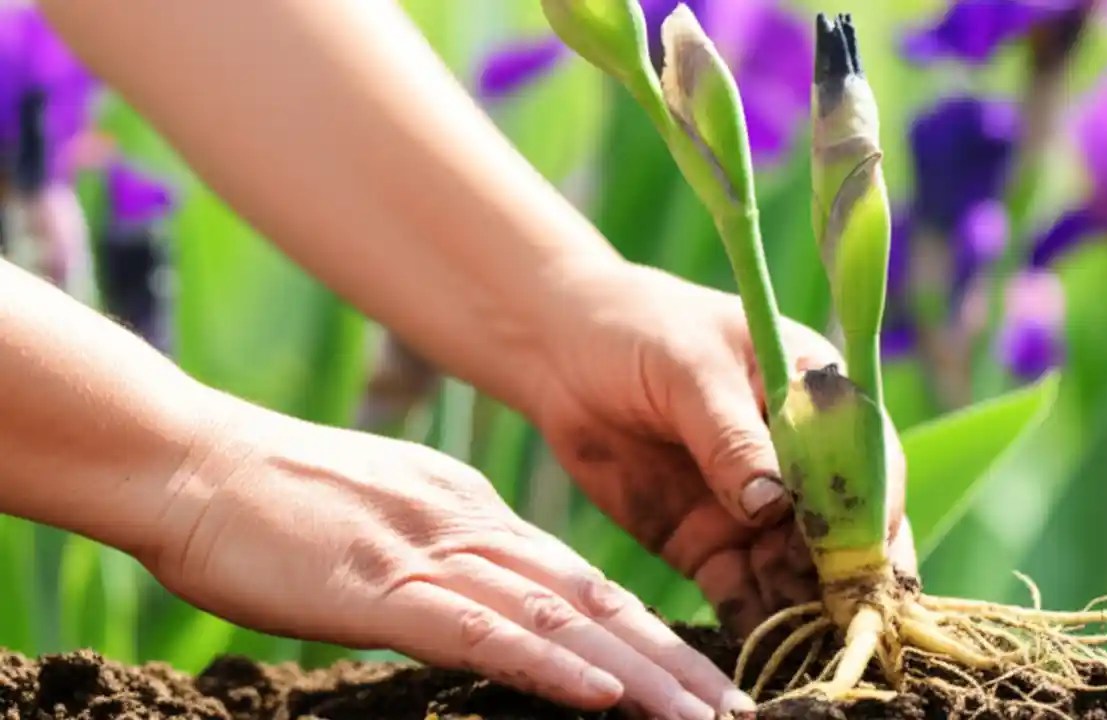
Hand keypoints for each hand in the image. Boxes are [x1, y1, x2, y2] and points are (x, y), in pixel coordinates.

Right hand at [137, 392, 754, 719]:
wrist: (194, 463)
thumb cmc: (276, 503)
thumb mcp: (385, 523)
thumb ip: (445, 559)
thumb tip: (488, 600)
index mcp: (474, 515)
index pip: (582, 584)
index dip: (650, 636)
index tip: (704, 680)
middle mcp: (473, 528)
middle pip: (595, 601)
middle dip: (675, 662)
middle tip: (742, 709)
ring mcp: (432, 555)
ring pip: (560, 618)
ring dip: (641, 674)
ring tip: (706, 717)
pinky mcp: (382, 588)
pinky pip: (482, 631)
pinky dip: (551, 664)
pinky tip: (604, 694)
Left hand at [527, 263, 914, 635]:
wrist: (561, 353)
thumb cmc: (639, 330)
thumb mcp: (690, 369)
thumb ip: (732, 436)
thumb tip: (774, 505)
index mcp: (817, 400)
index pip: (867, 462)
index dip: (873, 513)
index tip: (864, 557)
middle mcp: (798, 465)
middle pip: (843, 533)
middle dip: (847, 581)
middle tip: (847, 629)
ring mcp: (754, 512)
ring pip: (798, 574)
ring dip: (807, 614)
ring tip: (806, 655)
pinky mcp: (707, 546)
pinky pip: (742, 595)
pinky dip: (754, 626)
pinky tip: (759, 656)